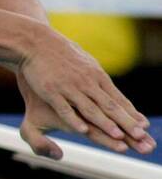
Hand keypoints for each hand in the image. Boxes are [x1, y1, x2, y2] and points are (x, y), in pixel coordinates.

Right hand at [16, 31, 153, 156]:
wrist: (35, 42)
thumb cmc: (60, 53)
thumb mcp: (84, 62)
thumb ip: (96, 78)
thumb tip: (109, 90)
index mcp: (96, 76)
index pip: (117, 99)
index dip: (131, 114)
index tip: (144, 127)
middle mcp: (86, 82)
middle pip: (109, 106)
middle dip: (126, 122)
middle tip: (140, 136)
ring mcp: (69, 87)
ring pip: (90, 109)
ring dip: (105, 123)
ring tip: (118, 136)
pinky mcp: (51, 91)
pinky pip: (64, 108)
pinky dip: (74, 119)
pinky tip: (82, 130)